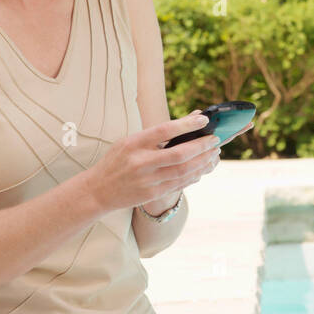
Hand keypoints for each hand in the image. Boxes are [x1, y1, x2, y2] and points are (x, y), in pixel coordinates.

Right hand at [83, 112, 221, 215]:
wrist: (97, 190)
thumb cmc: (117, 161)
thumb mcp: (130, 141)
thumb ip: (158, 133)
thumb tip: (190, 118)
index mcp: (134, 143)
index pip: (164, 130)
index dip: (186, 124)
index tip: (204, 119)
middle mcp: (140, 162)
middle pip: (179, 154)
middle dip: (202, 146)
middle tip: (215, 140)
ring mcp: (147, 180)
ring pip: (183, 171)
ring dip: (203, 162)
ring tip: (214, 154)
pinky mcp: (151, 194)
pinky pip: (179, 184)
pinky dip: (194, 175)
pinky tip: (203, 168)